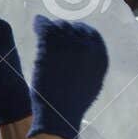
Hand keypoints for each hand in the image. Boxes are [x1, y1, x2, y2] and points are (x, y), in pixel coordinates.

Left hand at [27, 15, 106, 138]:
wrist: (58, 114)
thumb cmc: (73, 103)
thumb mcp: (92, 82)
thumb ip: (92, 63)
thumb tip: (89, 50)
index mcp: (100, 56)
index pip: (91, 33)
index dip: (78, 31)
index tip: (69, 32)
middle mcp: (87, 48)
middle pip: (74, 28)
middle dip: (63, 28)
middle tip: (52, 30)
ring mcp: (69, 46)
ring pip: (59, 26)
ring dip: (50, 27)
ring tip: (43, 27)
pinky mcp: (51, 46)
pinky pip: (45, 27)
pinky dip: (40, 24)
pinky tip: (37, 24)